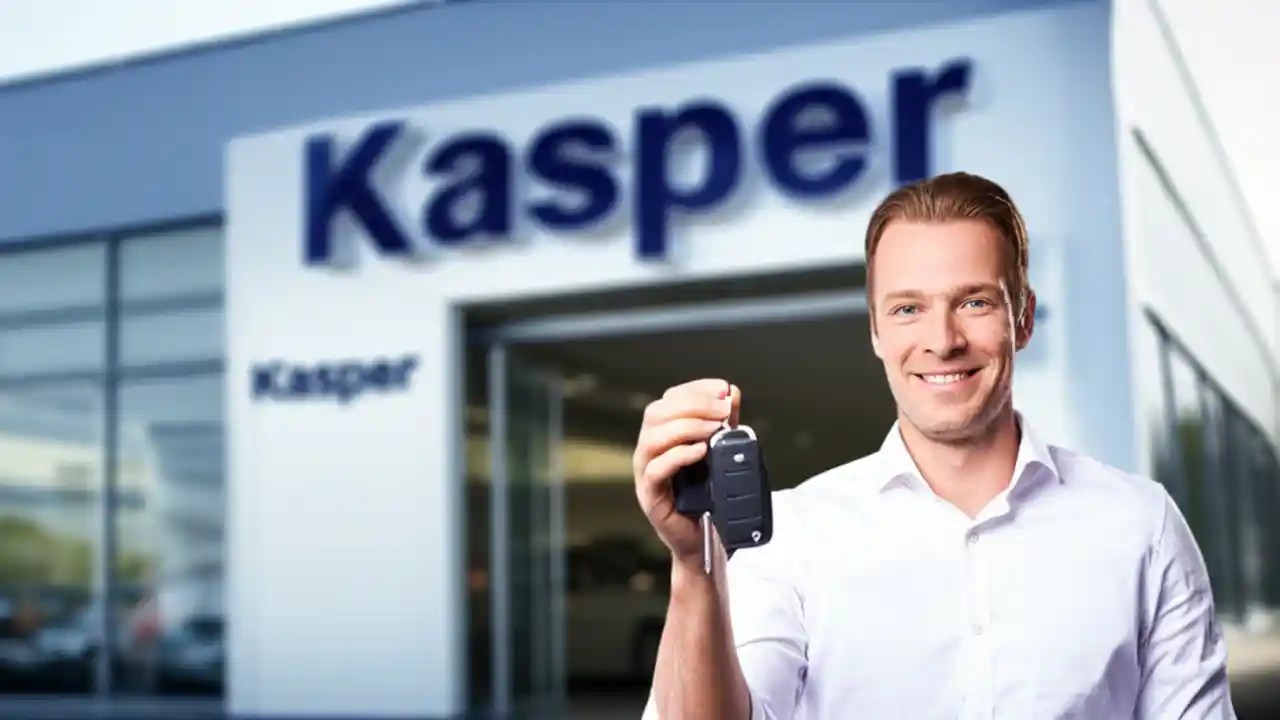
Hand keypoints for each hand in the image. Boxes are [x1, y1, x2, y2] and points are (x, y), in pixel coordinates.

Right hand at [633, 379, 740, 568]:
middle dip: (693, 405)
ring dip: (686, 427)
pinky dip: (678, 456)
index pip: (668, 400)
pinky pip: (656, 470)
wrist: (706, 542)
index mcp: (661, 435)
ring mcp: (645, 473)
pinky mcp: (651, 497)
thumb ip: (724, 424)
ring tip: (714, 428)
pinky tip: (701, 451)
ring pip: (652, 439)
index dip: (694, 390)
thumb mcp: (721, 453)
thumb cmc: (710, 496)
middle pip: (656, 414)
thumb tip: (732, 393)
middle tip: (723, 409)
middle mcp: (648, 451)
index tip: (723, 388)